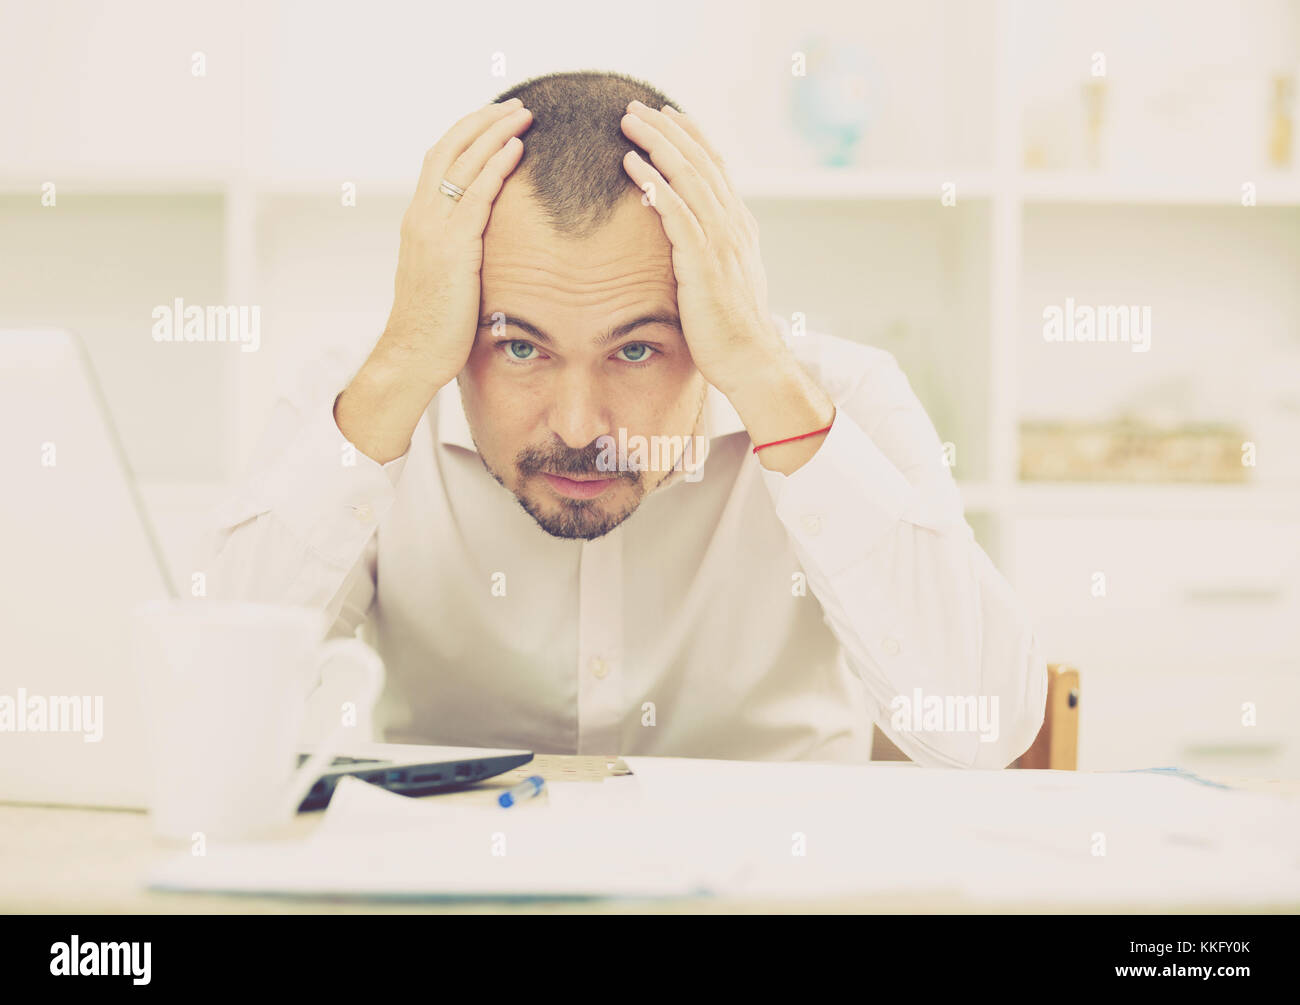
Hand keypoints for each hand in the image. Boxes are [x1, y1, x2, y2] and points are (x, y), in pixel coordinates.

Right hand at [384, 97, 532, 384]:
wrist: (413, 356)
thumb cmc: (434, 327)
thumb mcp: (447, 277)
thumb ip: (460, 251)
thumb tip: (485, 247)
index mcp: (418, 220)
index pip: (440, 160)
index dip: (468, 135)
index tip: (495, 119)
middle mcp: (421, 216)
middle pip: (449, 149)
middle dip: (483, 122)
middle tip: (515, 105)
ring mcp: (433, 230)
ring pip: (463, 163)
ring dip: (494, 133)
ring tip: (522, 115)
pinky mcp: (452, 248)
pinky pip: (476, 195)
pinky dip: (496, 167)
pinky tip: (516, 148)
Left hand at [619, 101, 785, 394]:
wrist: (752, 362)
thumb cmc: (732, 332)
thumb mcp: (725, 283)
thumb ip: (711, 255)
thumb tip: (693, 246)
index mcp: (740, 227)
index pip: (715, 167)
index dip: (690, 137)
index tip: (665, 115)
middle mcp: (734, 225)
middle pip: (699, 161)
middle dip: (666, 129)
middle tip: (635, 107)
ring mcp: (722, 241)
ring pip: (688, 176)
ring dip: (657, 144)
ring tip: (628, 122)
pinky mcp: (704, 262)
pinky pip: (675, 211)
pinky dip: (654, 183)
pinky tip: (632, 164)